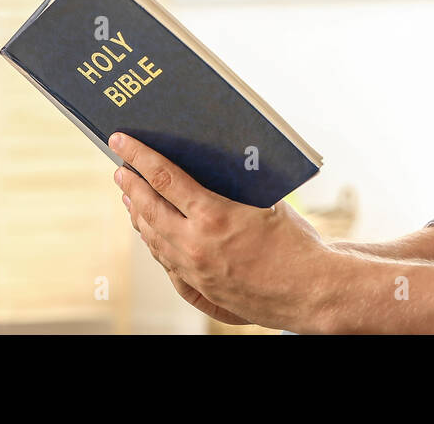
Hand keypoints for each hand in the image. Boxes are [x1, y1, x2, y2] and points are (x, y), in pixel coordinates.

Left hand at [110, 132, 329, 331]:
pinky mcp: (202, 291)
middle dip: (130, 186)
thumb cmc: (297, 242)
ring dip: (138, 216)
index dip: (139, 156)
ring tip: (130, 198)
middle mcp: (196, 246)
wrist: (313, 292)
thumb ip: (235, 187)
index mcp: (213, 217)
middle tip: (120, 169)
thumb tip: (213, 167)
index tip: (120, 141)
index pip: (163, 178)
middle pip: (149, 210)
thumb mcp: (267, 202)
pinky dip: (156, 244)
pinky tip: (153, 234)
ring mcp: (195, 273)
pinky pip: (167, 265)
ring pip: (153, 240)